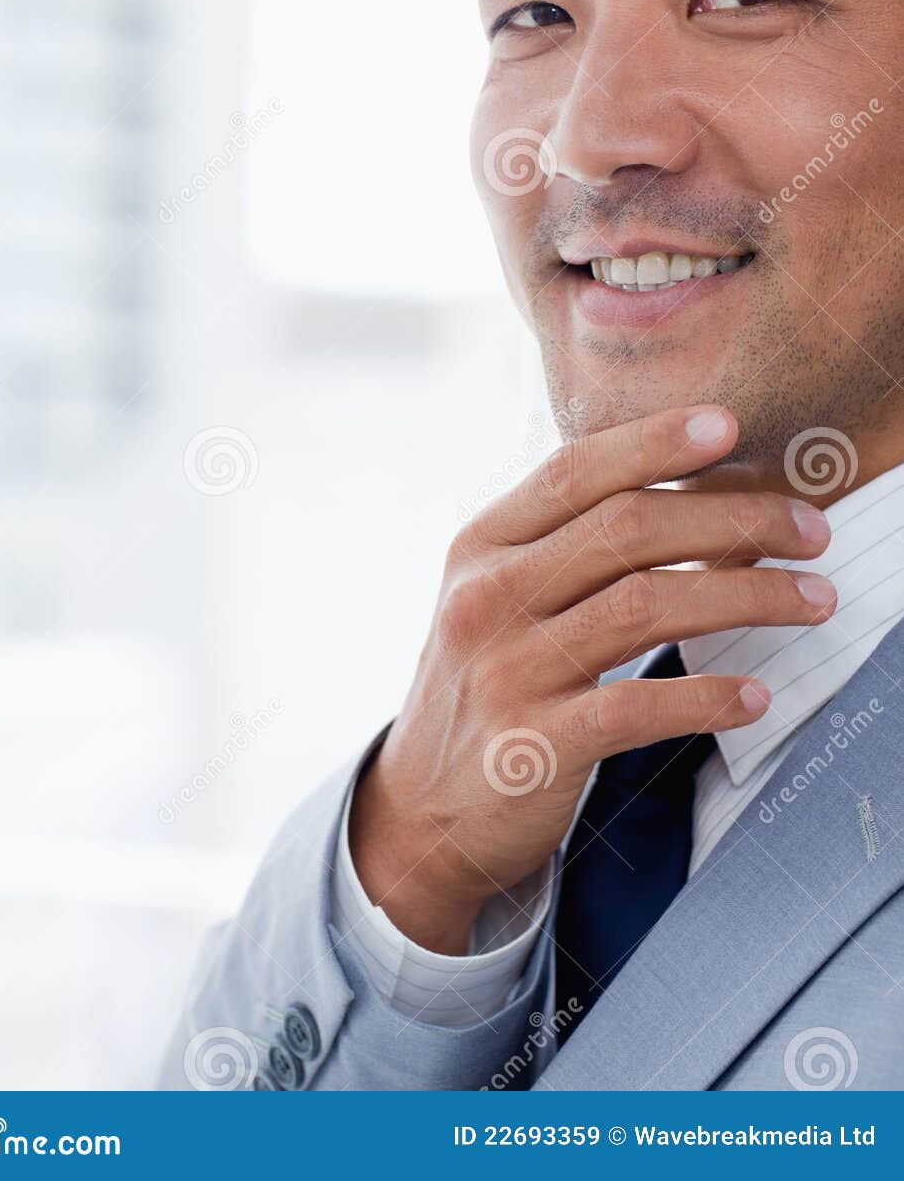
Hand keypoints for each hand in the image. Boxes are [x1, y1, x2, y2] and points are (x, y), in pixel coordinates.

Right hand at [348, 404, 834, 953]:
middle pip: (626, 529)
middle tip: (810, 528)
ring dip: (747, 595)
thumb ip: (575, 548)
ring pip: (645, 606)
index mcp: (481, 546)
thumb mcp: (502, 598)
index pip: (574, 472)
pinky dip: (707, 697)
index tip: (729, 426)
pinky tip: (756, 695)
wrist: (420, 808)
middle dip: (733, 517)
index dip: (654, 442)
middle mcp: (488, 597)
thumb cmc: (487, 683)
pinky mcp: (533, 745)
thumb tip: (705, 499)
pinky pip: (636, 707)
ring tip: (814, 599)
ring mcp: (507, 671)